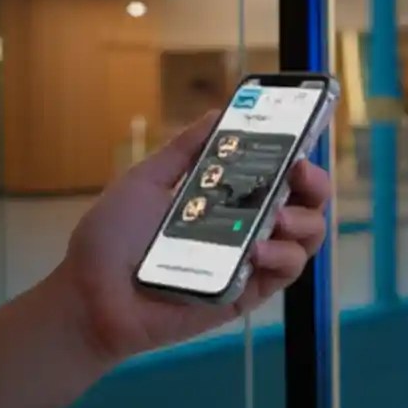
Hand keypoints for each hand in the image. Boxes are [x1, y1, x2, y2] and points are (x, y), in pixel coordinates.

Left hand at [55, 113, 331, 365]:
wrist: (93, 295)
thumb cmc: (112, 238)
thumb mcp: (145, 181)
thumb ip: (185, 150)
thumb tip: (218, 112)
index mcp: (228, 198)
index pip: (278, 174)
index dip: (297, 157)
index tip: (298, 143)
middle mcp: (248, 226)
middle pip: (306, 203)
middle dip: (314, 184)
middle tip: (300, 174)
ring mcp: (253, 260)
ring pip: (307, 236)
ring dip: (304, 221)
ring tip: (278, 218)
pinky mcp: (250, 292)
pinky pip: (287, 271)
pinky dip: (283, 256)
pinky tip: (259, 250)